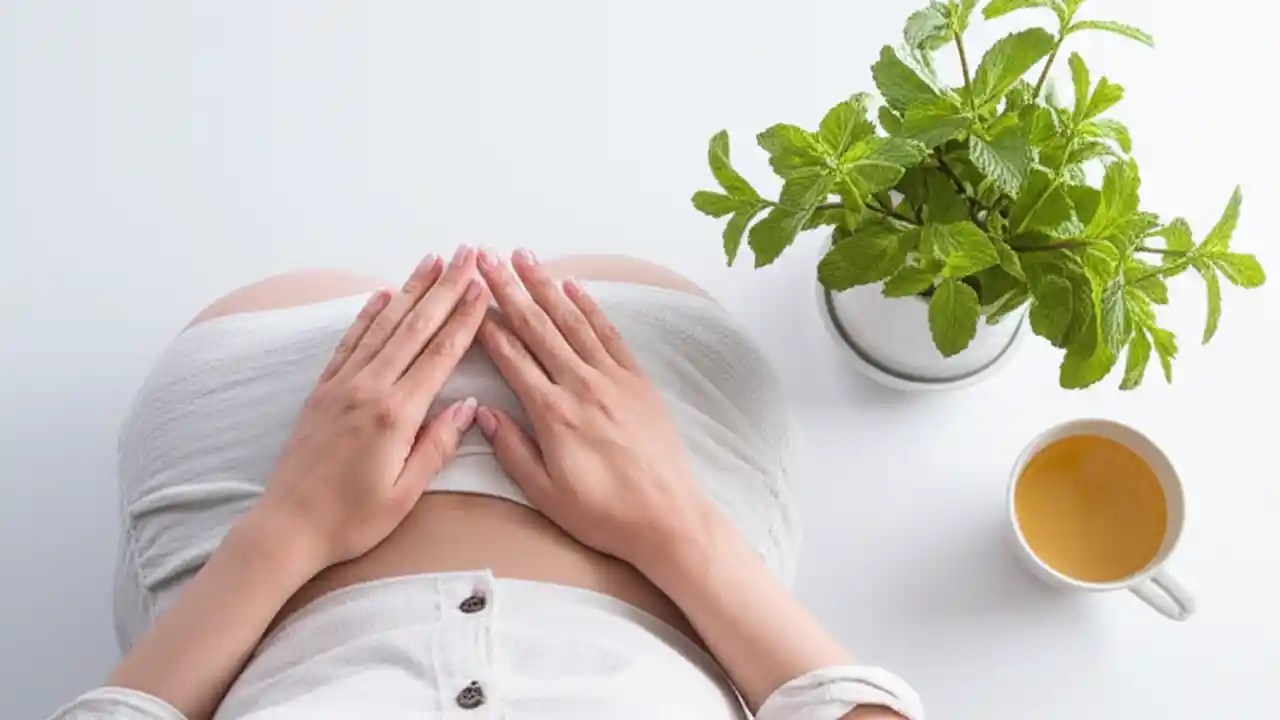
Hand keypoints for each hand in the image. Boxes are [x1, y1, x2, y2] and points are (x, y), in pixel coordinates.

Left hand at [254, 245, 488, 571]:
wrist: (287, 527)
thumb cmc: (351, 520)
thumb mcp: (405, 493)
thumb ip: (438, 445)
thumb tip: (469, 406)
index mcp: (395, 415)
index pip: (440, 355)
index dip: (464, 318)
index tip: (482, 286)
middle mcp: (368, 390)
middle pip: (415, 327)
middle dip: (444, 287)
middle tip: (465, 253)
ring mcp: (341, 386)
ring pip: (384, 326)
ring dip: (410, 290)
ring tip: (431, 260)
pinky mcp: (322, 392)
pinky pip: (350, 343)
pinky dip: (368, 315)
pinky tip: (383, 295)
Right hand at [472, 248, 717, 572]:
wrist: (668, 517)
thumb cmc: (604, 514)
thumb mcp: (546, 493)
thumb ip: (512, 449)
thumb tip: (482, 412)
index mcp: (553, 414)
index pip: (512, 357)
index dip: (486, 324)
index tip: (469, 296)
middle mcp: (582, 386)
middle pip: (537, 327)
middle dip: (508, 288)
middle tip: (486, 256)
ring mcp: (613, 379)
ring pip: (572, 321)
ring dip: (545, 285)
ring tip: (522, 256)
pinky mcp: (638, 381)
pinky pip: (609, 334)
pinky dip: (589, 306)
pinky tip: (572, 285)